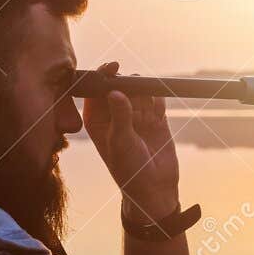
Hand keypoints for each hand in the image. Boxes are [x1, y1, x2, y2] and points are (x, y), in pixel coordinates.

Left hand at [81, 61, 181, 222]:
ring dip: (146, 100)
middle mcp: (114, 114)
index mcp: (96, 119)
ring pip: (140, 90)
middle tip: (137, 106)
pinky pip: (156, 98)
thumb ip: (119, 116)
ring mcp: (135, 114)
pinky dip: (158, 104)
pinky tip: (157, 120)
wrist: (155, 187)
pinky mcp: (154, 116)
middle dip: (130, 90)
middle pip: (120, 84)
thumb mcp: (120, 143)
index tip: (114, 67)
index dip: (103, 75)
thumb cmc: (129, 169)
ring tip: (147, 122)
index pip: (95, 89)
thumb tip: (115, 92)